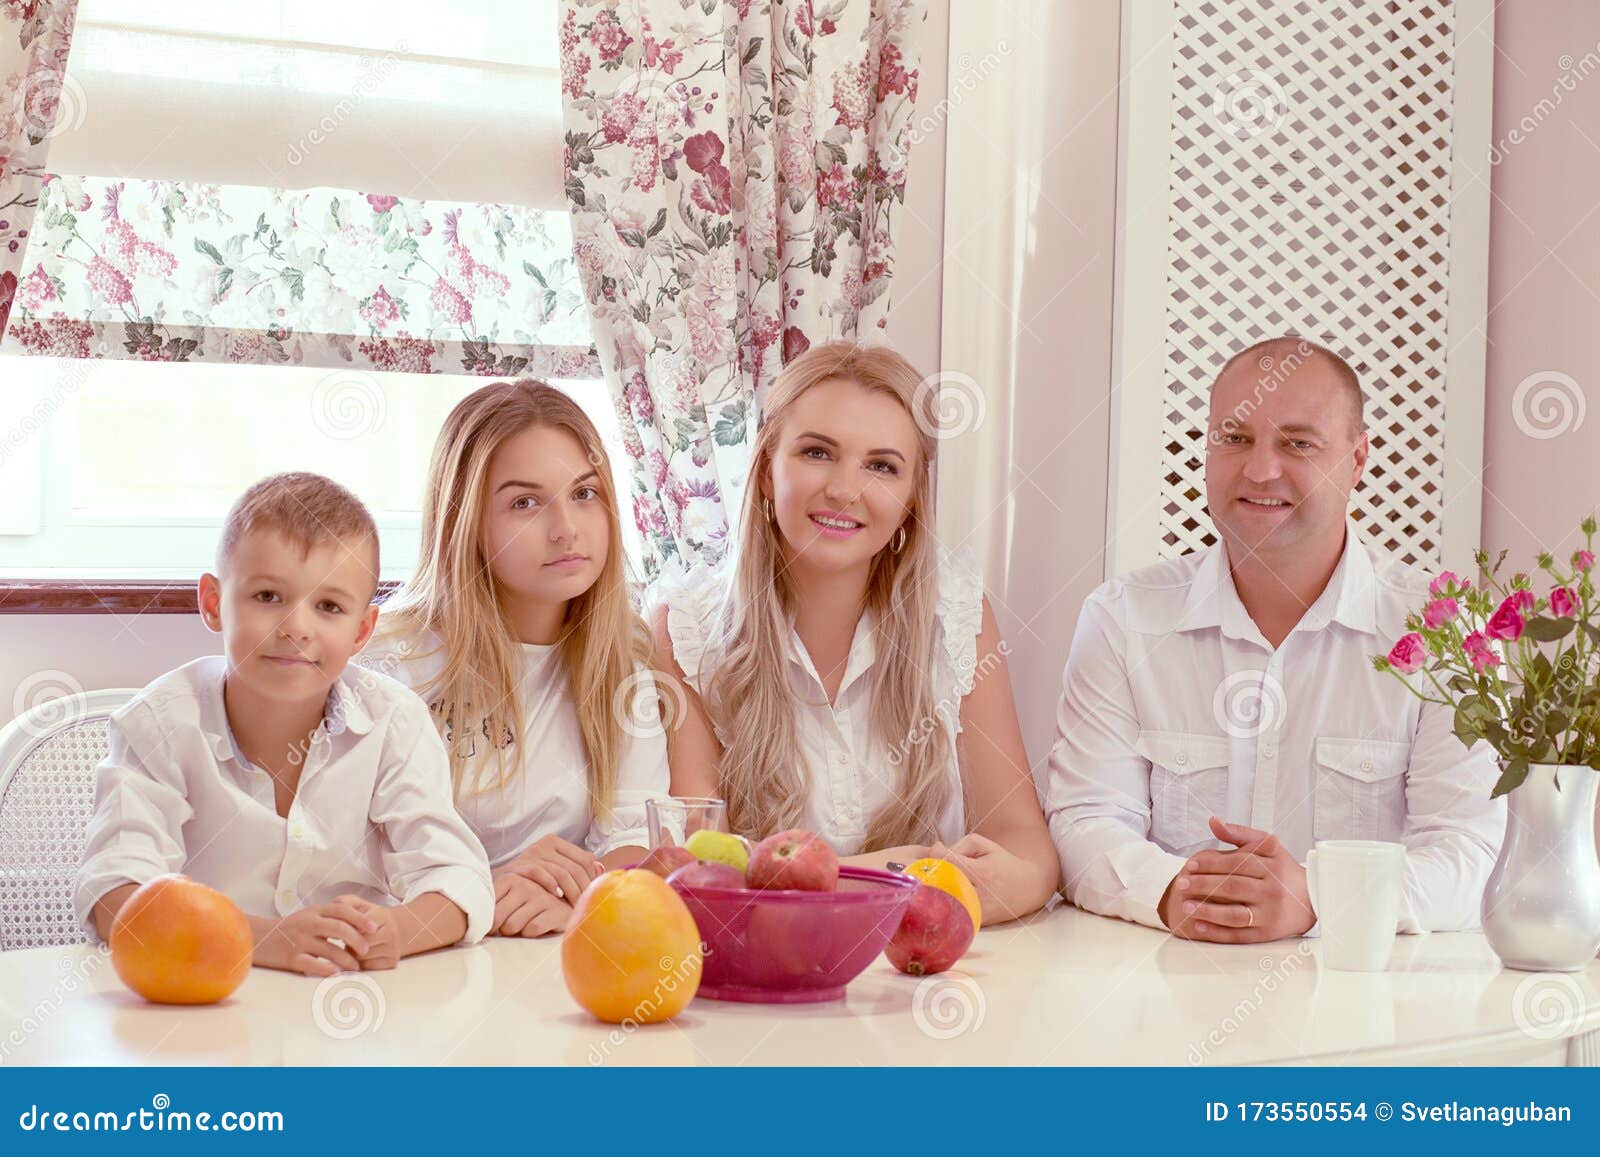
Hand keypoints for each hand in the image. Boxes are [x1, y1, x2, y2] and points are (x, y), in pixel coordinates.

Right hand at [254, 898, 376, 976]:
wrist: (258, 938)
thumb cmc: (289, 927)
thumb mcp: (309, 914)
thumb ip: (330, 915)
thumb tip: (360, 916)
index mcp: (315, 911)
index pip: (342, 910)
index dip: (360, 918)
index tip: (374, 928)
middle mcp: (308, 924)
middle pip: (339, 928)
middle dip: (357, 940)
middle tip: (366, 950)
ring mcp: (299, 941)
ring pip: (329, 948)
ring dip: (346, 958)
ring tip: (356, 966)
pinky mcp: (290, 958)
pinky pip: (312, 964)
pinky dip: (326, 968)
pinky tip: (336, 973)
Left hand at [337, 895, 401, 969]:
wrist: (398, 928)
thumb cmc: (373, 917)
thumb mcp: (361, 904)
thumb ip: (346, 902)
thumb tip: (333, 906)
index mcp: (383, 915)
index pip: (360, 926)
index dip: (348, 929)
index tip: (341, 929)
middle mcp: (391, 932)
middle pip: (361, 943)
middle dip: (349, 943)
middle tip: (346, 939)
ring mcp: (393, 948)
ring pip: (363, 957)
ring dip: (353, 954)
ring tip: (353, 947)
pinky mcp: (392, 962)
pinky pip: (369, 967)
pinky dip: (361, 963)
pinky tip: (361, 955)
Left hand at [492, 871, 572, 936]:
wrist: (567, 902)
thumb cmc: (530, 900)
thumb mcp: (509, 893)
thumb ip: (489, 899)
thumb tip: (463, 916)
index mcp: (511, 878)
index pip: (487, 906)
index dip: (488, 920)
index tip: (494, 923)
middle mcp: (526, 885)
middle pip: (497, 920)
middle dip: (500, 929)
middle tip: (508, 927)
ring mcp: (542, 898)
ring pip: (513, 926)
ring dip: (515, 932)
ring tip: (523, 925)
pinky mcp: (556, 912)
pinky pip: (532, 930)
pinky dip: (531, 932)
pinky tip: (536, 926)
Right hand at [504, 835, 603, 902]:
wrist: (496, 886)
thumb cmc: (529, 882)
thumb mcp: (553, 871)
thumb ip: (575, 868)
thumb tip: (601, 869)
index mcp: (555, 843)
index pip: (584, 859)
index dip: (592, 879)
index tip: (592, 896)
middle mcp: (544, 845)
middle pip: (574, 867)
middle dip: (583, 889)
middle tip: (585, 905)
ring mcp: (530, 855)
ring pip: (561, 872)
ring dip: (570, 891)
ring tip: (574, 905)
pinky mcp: (518, 866)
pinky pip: (539, 872)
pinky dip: (550, 884)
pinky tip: (557, 895)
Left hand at [926, 832, 1029, 925]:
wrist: (1027, 889)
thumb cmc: (1002, 863)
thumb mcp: (985, 845)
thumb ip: (959, 845)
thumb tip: (936, 850)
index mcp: (982, 873)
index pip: (947, 863)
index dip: (936, 855)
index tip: (937, 851)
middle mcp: (979, 895)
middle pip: (942, 883)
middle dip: (933, 872)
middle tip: (935, 866)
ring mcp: (977, 912)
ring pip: (944, 900)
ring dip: (937, 888)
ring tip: (941, 879)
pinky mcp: (976, 923)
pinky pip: (952, 912)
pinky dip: (946, 901)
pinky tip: (950, 892)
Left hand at [1158, 816, 1314, 942]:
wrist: (1312, 900)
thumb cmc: (1282, 871)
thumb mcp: (1268, 848)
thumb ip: (1239, 834)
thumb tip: (1213, 821)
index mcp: (1271, 866)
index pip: (1237, 863)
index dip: (1211, 863)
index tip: (1189, 865)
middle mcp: (1271, 891)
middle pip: (1233, 887)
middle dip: (1204, 885)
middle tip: (1180, 884)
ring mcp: (1269, 914)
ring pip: (1235, 914)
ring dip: (1208, 911)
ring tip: (1186, 906)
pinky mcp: (1267, 934)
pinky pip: (1239, 935)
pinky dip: (1218, 932)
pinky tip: (1199, 926)